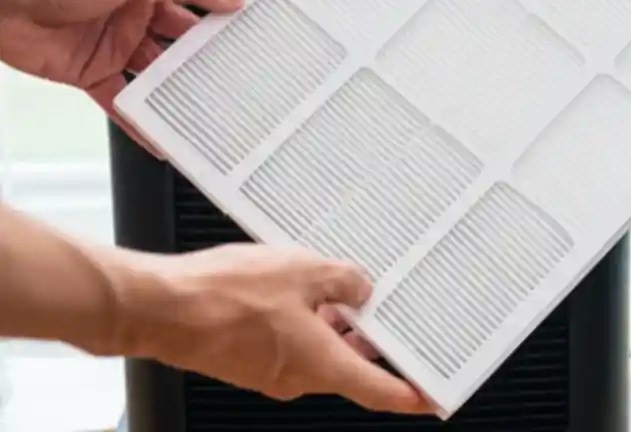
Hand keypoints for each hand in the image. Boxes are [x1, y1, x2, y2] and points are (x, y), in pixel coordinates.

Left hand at [0, 0, 243, 153]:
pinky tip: (163, 135)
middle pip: (180, 34)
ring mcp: (113, 38)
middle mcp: (131, 4)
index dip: (221, 8)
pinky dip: (142, 120)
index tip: (249, 26)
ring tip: (208, 105)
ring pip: (157, 69)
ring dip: (178, 87)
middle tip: (236, 71)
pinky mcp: (92, 69)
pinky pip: (124, 99)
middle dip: (205, 53)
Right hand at [108, 243, 435, 414]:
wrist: (160, 308)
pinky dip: (301, 322)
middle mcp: (296, 378)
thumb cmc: (225, 296)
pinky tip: (295, 291)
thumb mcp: (304, 271)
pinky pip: (286, 345)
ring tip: (337, 287)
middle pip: (348, 366)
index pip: (379, 390)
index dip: (410, 394)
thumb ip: (343, 281)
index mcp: (321, 365)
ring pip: (315, 351)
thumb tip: (359, 288)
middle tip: (387, 313)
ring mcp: (268, 372)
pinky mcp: (244, 360)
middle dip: (368, 340)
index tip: (432, 397)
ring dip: (330, 325)